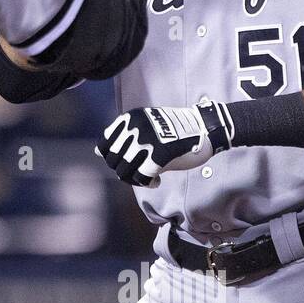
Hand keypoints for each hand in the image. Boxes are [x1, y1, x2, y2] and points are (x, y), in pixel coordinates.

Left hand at [95, 101, 234, 187]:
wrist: (204, 127)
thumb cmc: (175, 129)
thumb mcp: (145, 125)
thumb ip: (122, 136)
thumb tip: (98, 152)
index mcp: (130, 119)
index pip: (104, 145)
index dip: (111, 159)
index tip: (125, 164)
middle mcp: (135, 128)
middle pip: (113, 161)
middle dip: (123, 172)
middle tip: (138, 174)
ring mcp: (147, 141)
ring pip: (124, 171)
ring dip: (134, 180)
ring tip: (148, 178)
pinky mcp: (160, 155)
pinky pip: (142, 177)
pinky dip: (148, 183)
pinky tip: (157, 181)